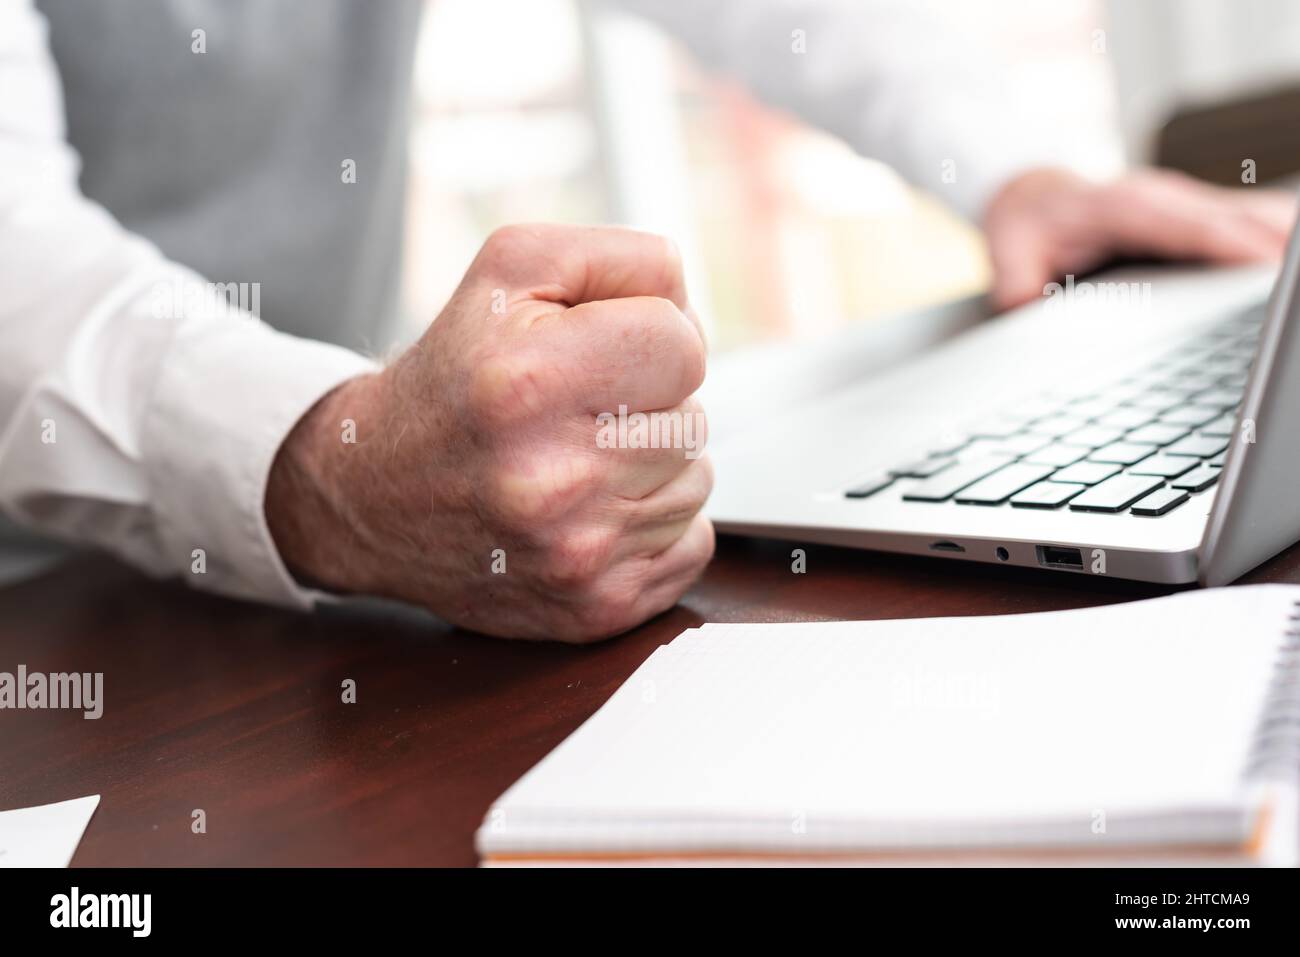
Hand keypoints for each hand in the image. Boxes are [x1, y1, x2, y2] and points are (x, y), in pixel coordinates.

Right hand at [265, 224, 713, 641]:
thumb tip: (698, 309)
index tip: (597, 355)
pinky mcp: (595, 609)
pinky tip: (591, 512)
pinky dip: (655, 525)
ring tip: (575, 461)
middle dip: (647, 404)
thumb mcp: (513, 273)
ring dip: (652, 467)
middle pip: (695, 416)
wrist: (374, 497)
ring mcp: (576, 555)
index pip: (683, 344)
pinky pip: (694, 545)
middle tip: (575, 413)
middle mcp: (551, 479)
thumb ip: (625, 259)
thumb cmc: (456, 375)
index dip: (650, 338)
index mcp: (528, 384)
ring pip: (696, 481)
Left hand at [983, 167, 1296, 309]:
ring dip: (1280, 238)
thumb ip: (1016, 284)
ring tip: (1299, 273)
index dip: (1230, 243)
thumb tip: (1024, 308)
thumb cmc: (1025, 224)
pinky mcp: (1191, 212)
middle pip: (1234, 219)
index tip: (1264, 262)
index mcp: (1123, 206)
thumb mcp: (1009, 253)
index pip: (1189, 226)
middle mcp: (1162, 198)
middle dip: (1271, 246)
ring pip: (1248, 215)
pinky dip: (1275, 234)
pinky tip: (1292, 253)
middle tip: (1296, 282)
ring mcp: (1181, 202)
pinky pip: (1244, 219)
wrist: (1028, 193)